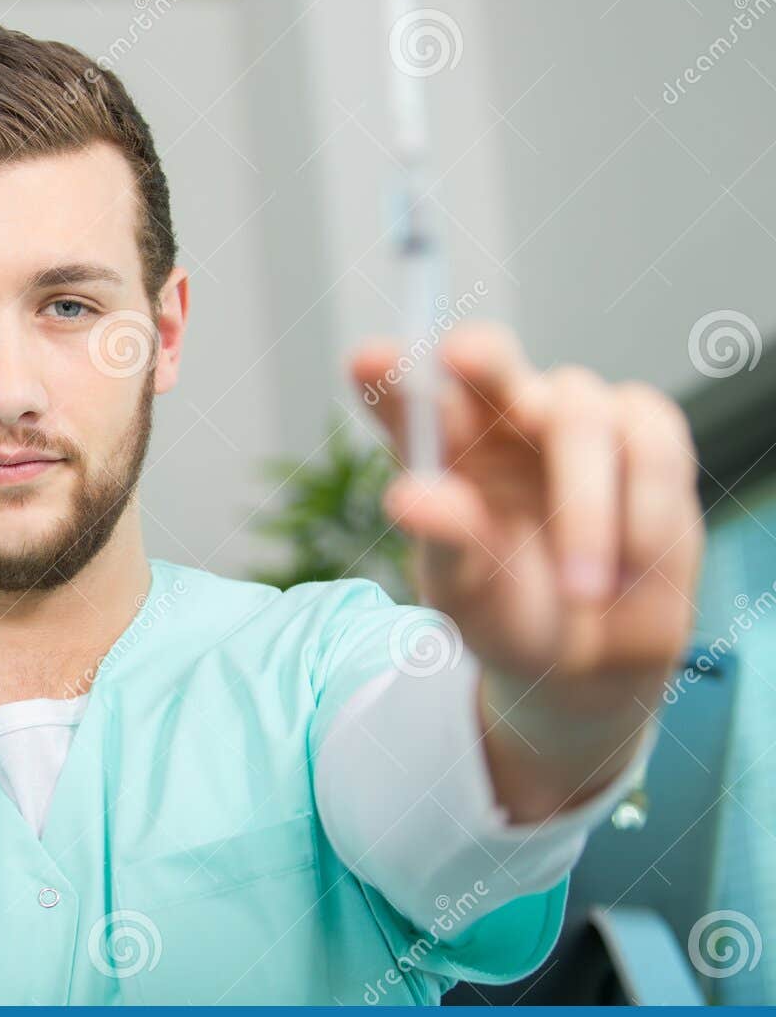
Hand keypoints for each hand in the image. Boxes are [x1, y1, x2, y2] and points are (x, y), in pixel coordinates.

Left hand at [351, 323, 704, 819]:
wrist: (589, 658)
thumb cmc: (507, 614)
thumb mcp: (467, 592)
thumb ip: (445, 540)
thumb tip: (409, 495)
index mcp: (439, 451)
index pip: (404, 399)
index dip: (385, 376)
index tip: (366, 362)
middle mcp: (500, 419)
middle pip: (489, 361)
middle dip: (478, 358)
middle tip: (460, 357)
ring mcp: (574, 419)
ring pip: (582, 413)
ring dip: (586, 506)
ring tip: (582, 591)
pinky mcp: (644, 434)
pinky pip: (650, 444)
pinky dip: (644, 510)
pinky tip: (630, 567)